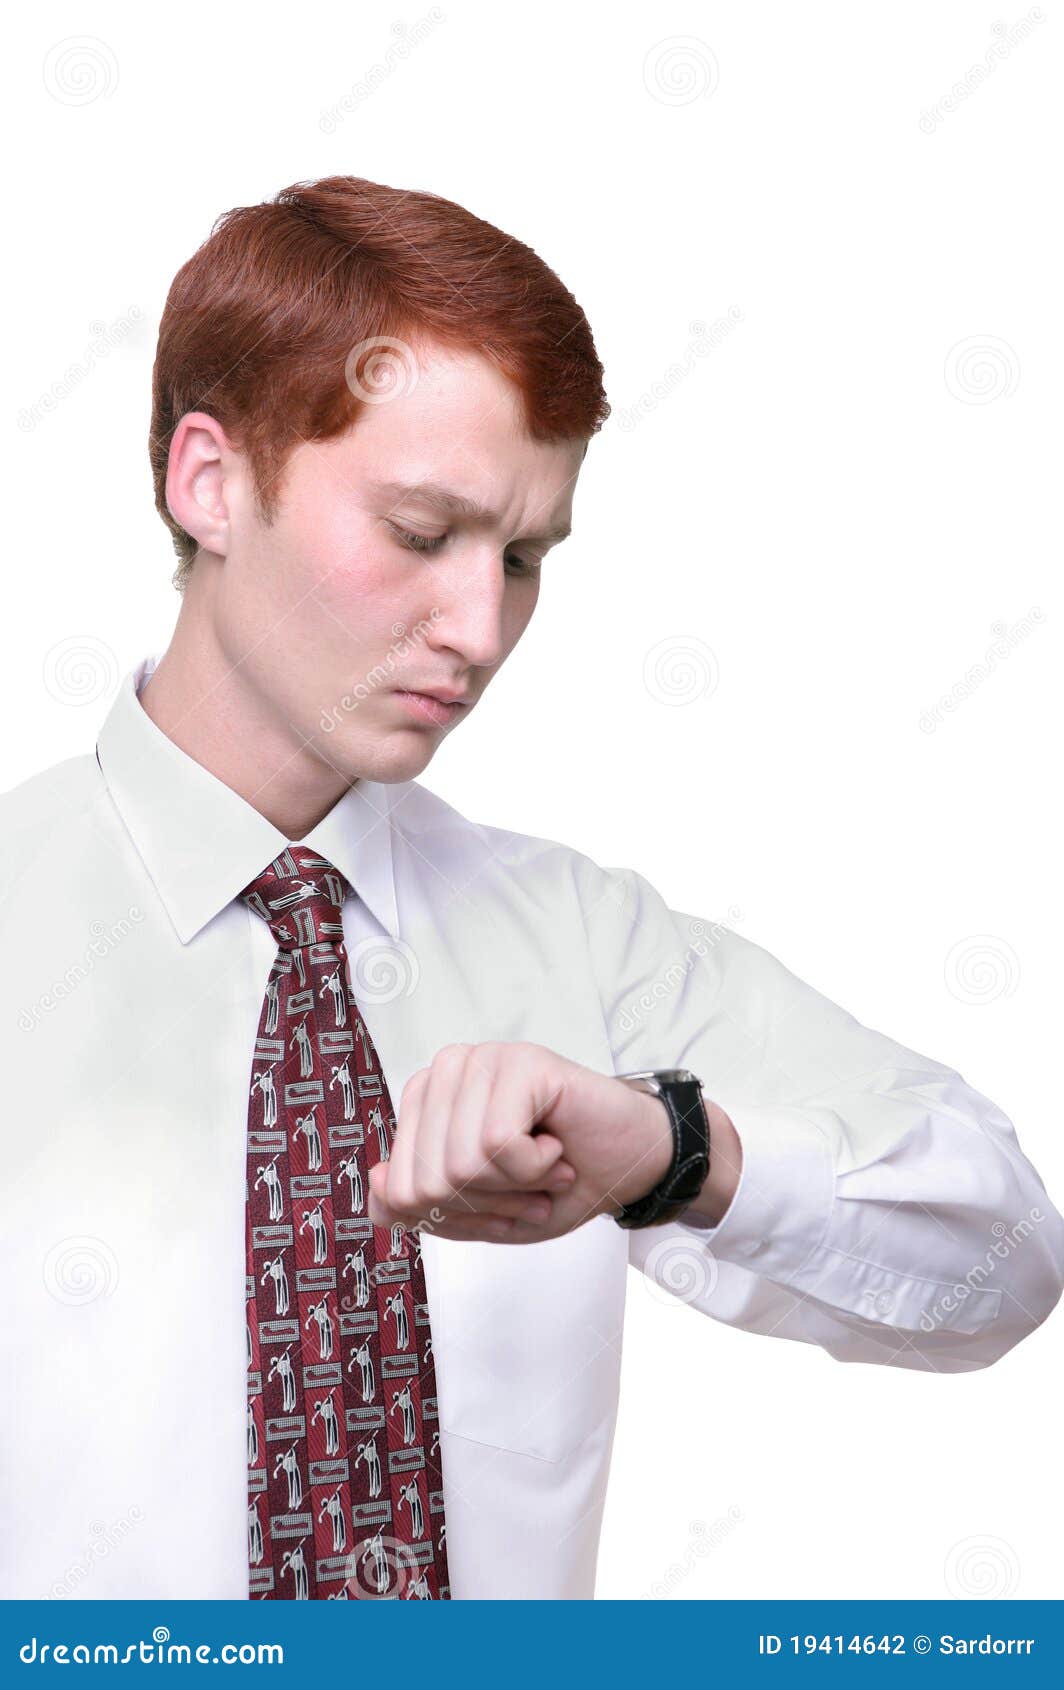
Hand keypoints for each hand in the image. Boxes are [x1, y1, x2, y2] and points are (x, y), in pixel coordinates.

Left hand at [366, 1041, 677, 1244]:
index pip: (399, 1190)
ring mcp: (481, 1061)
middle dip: (488, 1204)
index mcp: (425, 1105)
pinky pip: (497, 1143)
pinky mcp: (520, 1062)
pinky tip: (554, 1147)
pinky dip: (534, 1167)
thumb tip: (377, 1186)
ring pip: (461, 1163)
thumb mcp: (480, 1216)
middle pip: (428, 1180)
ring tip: (545, 1165)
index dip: (457, 1216)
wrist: (631, 1165)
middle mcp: (445, 1073)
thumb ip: (421, 1209)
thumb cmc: (558, 1183)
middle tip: (529, 1185)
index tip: (501, 1199)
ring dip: (516, 1186)